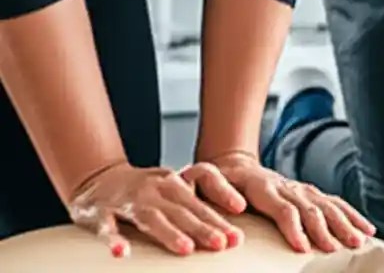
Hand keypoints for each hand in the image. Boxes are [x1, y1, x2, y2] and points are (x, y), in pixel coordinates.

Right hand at [66, 161, 242, 257]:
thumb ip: (193, 208)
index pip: (200, 206)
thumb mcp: (170, 192)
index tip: (237, 238)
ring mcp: (127, 201)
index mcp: (173, 184)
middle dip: (202, 228)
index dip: (219, 222)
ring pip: (151, 218)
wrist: (98, 178)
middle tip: (221, 244)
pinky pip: (107, 227)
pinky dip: (114, 239)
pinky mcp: (100, 212)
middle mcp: (153, 190)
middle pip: (181, 212)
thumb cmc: (143, 191)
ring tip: (186, 249)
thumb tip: (227, 231)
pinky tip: (122, 253)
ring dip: (169, 233)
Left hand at [188, 152, 375, 252]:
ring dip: (344, 224)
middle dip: (326, 230)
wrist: (232, 163)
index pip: (283, 208)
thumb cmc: (216, 180)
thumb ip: (214, 192)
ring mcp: (300, 188)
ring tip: (357, 242)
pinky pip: (335, 203)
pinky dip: (352, 215)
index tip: (302, 247)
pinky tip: (367, 228)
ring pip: (327, 205)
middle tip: (336, 249)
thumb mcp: (206, 182)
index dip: (294, 227)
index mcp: (261, 186)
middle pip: (311, 208)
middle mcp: (286, 186)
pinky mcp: (309, 193)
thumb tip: (230, 210)